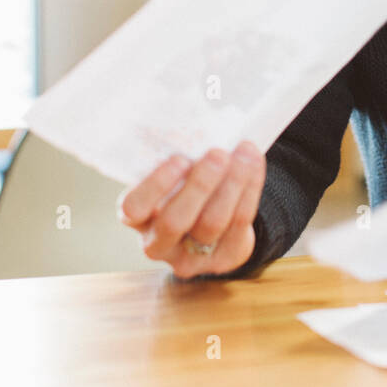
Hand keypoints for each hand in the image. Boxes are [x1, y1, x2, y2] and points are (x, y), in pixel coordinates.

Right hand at [117, 141, 264, 279]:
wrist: (212, 215)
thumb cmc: (183, 183)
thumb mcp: (170, 173)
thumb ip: (176, 158)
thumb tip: (199, 126)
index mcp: (136, 218)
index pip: (133, 208)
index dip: (155, 185)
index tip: (179, 158)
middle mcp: (158, 243)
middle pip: (175, 221)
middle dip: (200, 184)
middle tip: (218, 153)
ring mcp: (191, 257)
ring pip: (212, 223)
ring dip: (232, 184)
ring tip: (243, 154)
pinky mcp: (224, 259)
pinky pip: (239, 224)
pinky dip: (250, 189)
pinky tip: (253, 164)